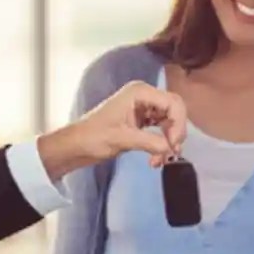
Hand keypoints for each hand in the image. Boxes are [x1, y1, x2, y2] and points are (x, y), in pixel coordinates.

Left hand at [39, 81, 187, 180]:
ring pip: (170, 122)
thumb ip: (149, 142)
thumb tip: (171, 149)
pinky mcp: (142, 121)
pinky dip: (161, 145)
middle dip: (176, 132)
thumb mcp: (122, 139)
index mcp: (139, 92)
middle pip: (175, 110)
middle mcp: (144, 96)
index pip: (172, 102)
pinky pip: (161, 130)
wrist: (76, 146)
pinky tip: (155, 160)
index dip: (178, 124)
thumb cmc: (93, 137)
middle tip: (172, 153)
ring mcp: (144, 108)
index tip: (172, 145)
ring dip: (168, 142)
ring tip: (159, 161)